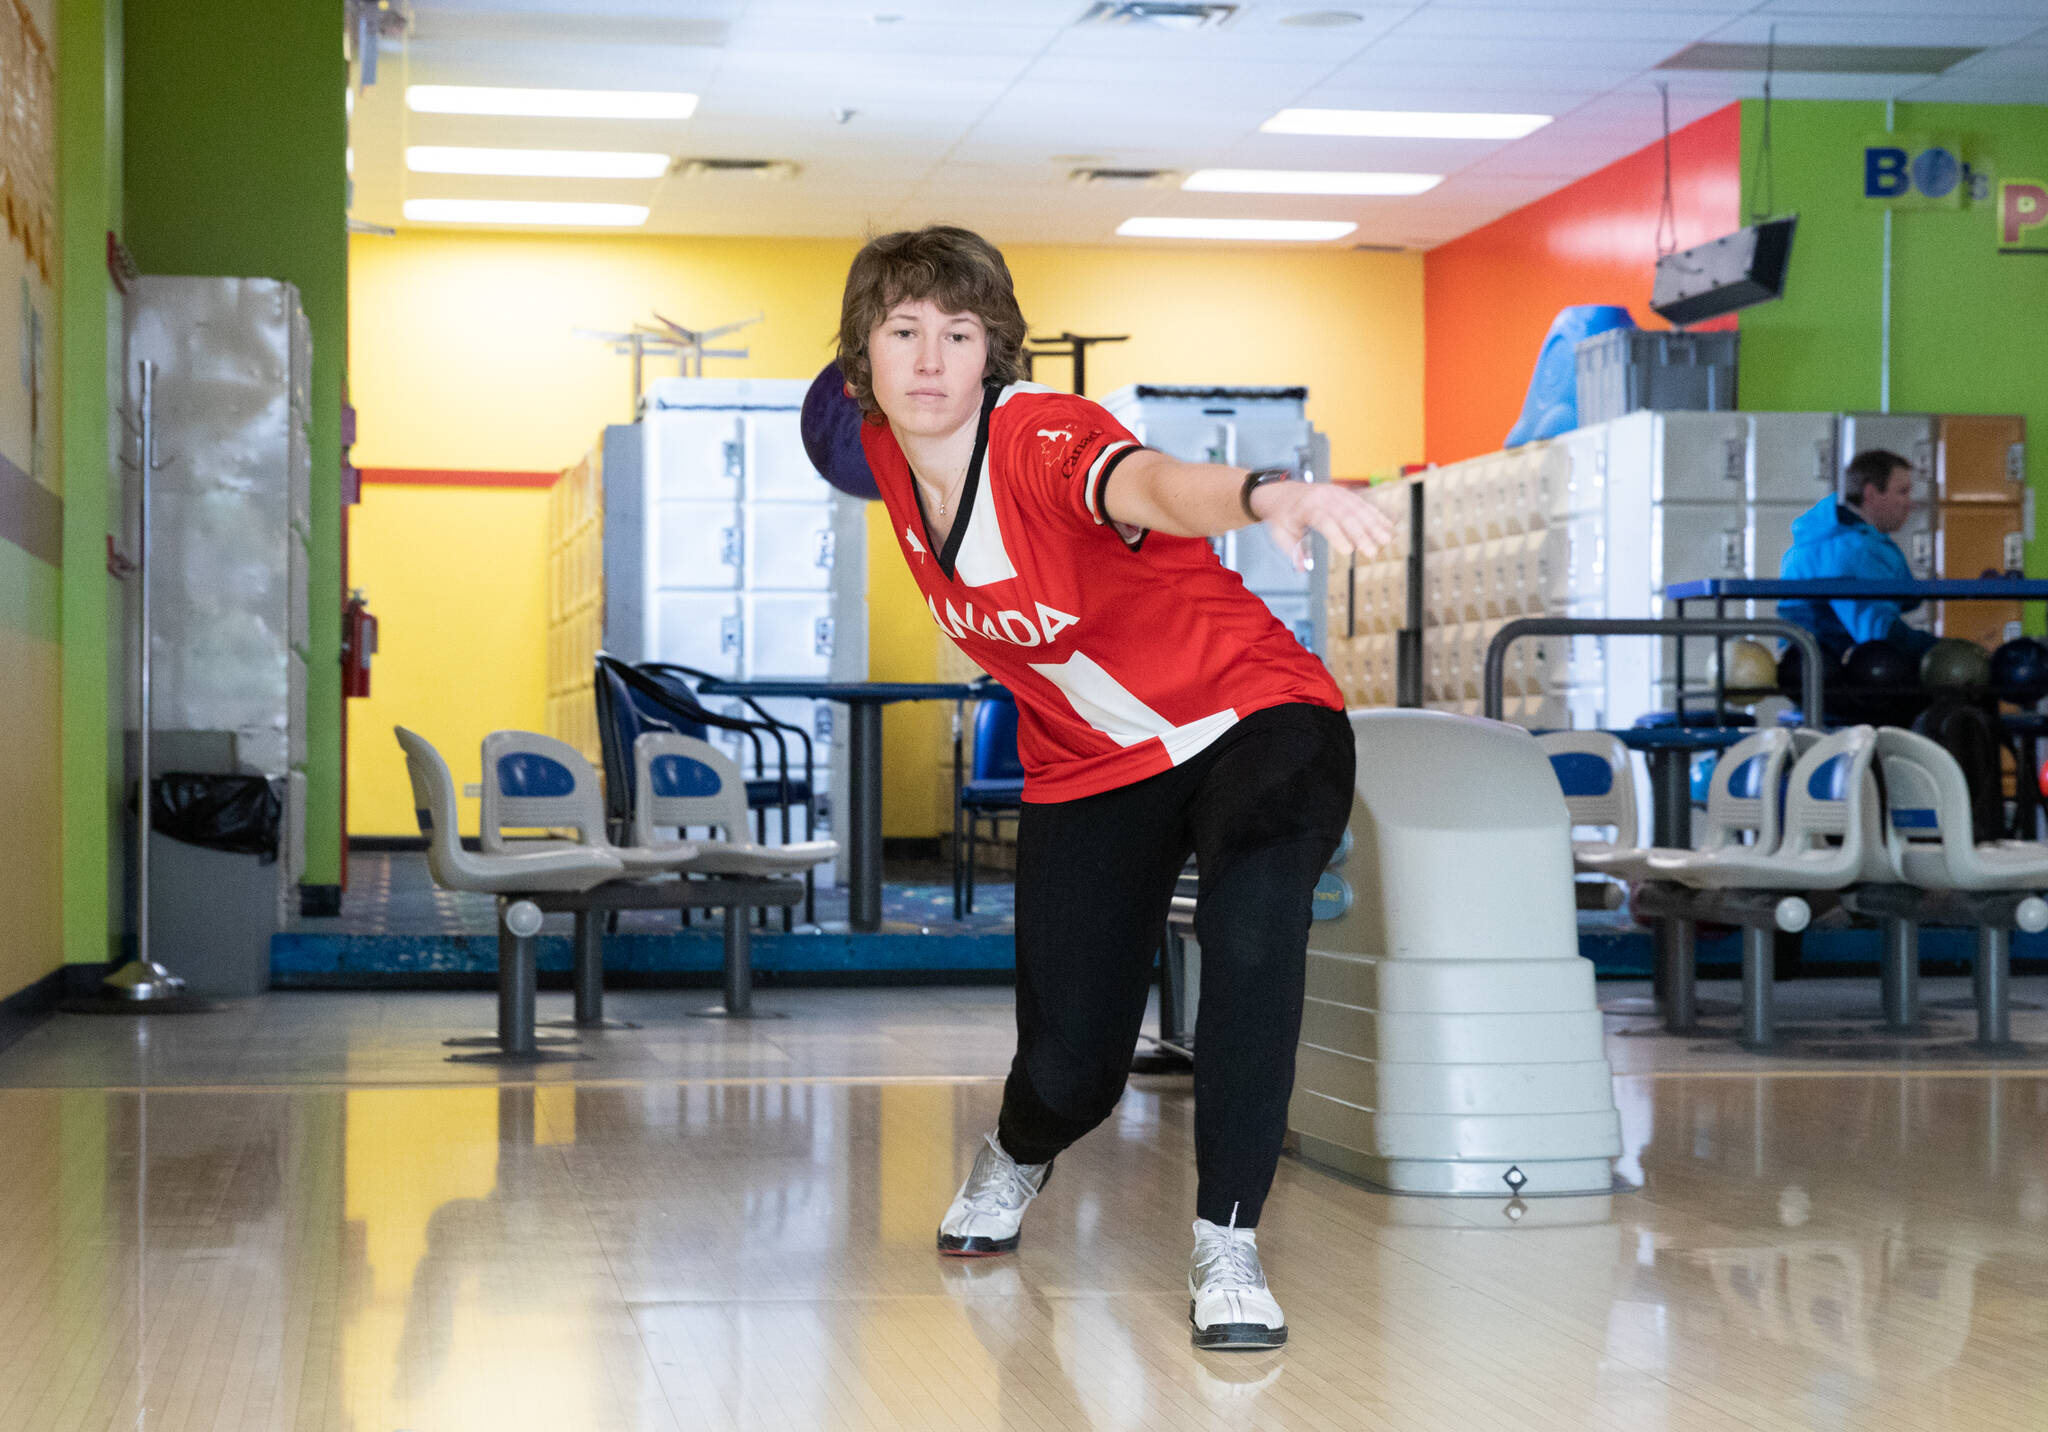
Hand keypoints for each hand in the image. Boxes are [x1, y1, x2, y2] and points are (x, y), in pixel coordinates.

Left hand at [1251, 480, 1395, 571]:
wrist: (1282, 492)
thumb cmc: (1282, 517)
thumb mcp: (1280, 534)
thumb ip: (1292, 550)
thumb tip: (1302, 569)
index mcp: (1307, 507)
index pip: (1325, 521)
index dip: (1337, 536)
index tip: (1348, 552)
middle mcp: (1324, 497)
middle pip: (1346, 516)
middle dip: (1361, 534)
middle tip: (1373, 552)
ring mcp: (1336, 493)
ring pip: (1358, 508)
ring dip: (1375, 524)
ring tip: (1388, 540)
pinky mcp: (1345, 493)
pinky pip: (1363, 503)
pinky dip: (1377, 514)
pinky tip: (1390, 524)